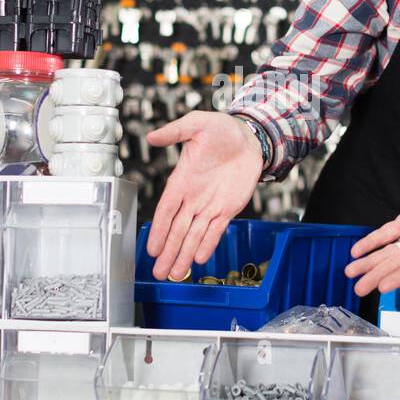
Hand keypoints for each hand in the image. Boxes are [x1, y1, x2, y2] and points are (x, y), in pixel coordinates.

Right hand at [145, 112, 263, 280]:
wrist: (248, 136)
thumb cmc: (220, 129)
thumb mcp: (197, 124)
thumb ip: (175, 132)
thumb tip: (152, 136)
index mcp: (182, 181)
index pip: (166, 211)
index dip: (159, 231)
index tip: (151, 249)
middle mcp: (193, 198)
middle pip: (178, 230)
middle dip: (169, 252)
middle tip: (159, 274)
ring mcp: (210, 205)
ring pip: (194, 235)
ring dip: (185, 255)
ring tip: (175, 275)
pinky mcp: (228, 208)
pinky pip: (216, 230)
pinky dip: (208, 245)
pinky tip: (199, 259)